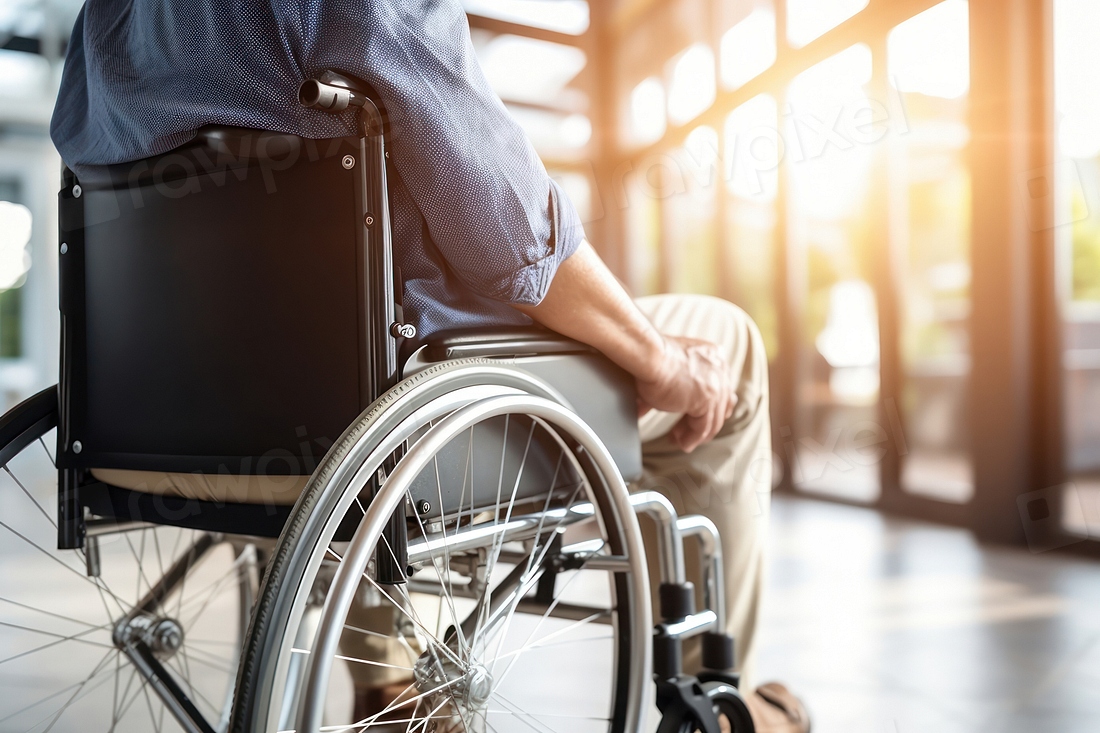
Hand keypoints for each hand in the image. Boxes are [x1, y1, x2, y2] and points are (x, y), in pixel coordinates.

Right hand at [636, 336, 736, 452]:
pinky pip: (703, 427)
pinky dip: (692, 438)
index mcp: (712, 356)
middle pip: (719, 405)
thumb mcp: (664, 370)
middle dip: (701, 423)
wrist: (648, 355)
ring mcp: (716, 386)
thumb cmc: (649, 357)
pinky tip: (682, 443)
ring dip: (696, 434)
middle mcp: (719, 369)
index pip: (720, 388)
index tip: (693, 418)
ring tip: (681, 441)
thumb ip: (663, 388)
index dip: (708, 407)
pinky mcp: (706, 401)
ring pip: (712, 419)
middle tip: (684, 433)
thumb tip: (643, 407)